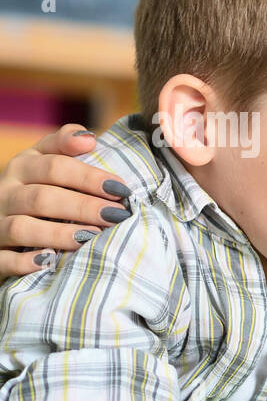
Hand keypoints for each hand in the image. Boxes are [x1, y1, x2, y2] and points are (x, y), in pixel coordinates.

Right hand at [0, 124, 131, 275]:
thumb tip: (89, 138)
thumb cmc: (40, 189)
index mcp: (22, 167)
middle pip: (42, 197)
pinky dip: (24, 262)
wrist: (3, 223)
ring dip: (59, 233)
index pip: (54, 166)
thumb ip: (65, 145)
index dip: (88, 177)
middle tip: (116, 215)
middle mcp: (6, 194)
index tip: (120, 188)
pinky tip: (49, 261)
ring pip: (22, 228)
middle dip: (82, 206)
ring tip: (92, 237)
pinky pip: (4, 259)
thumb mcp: (46, 161)